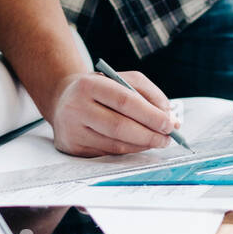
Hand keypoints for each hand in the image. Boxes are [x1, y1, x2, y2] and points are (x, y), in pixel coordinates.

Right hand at [45, 69, 178, 157]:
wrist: (63, 100)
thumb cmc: (99, 89)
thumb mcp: (121, 79)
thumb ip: (148, 93)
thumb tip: (169, 117)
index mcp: (90, 85)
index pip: (125, 101)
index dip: (150, 115)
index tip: (169, 123)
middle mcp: (77, 107)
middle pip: (119, 126)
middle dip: (149, 135)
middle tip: (167, 137)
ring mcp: (72, 130)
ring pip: (115, 144)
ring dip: (142, 145)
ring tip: (158, 141)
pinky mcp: (73, 148)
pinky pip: (107, 153)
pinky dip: (128, 151)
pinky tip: (139, 145)